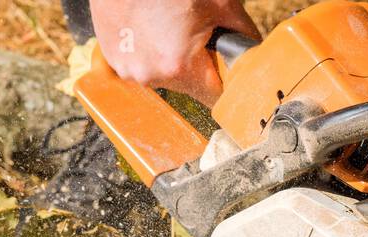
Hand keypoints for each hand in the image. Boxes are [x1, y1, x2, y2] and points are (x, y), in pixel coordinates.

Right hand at [90, 0, 259, 105]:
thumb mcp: (219, 3)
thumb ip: (243, 36)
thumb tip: (255, 58)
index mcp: (177, 65)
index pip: (214, 96)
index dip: (224, 81)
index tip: (225, 67)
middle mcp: (149, 74)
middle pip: (188, 85)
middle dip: (196, 64)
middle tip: (192, 31)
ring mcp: (126, 69)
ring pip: (164, 76)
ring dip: (170, 57)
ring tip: (168, 25)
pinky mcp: (112, 60)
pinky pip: (141, 65)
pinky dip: (148, 51)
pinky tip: (149, 27)